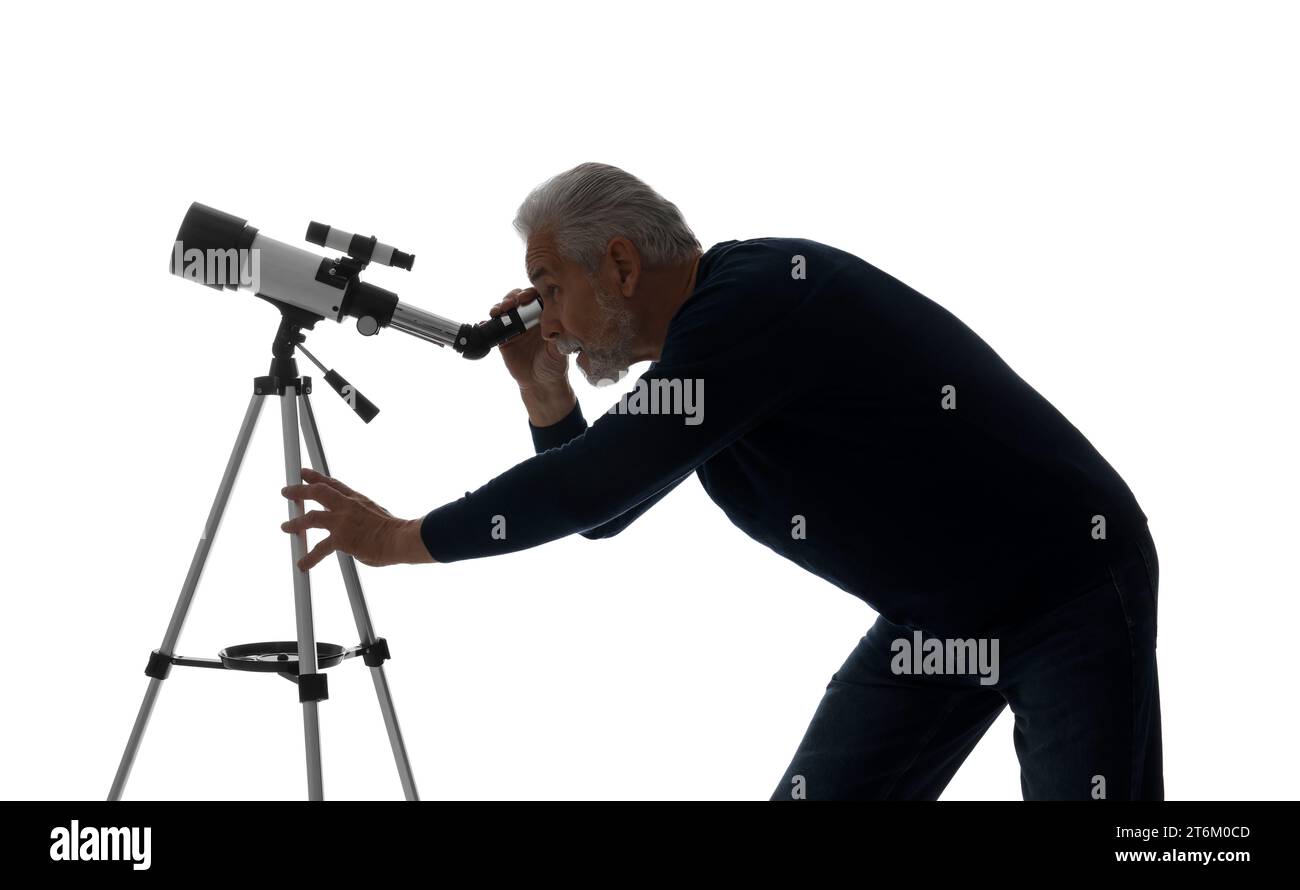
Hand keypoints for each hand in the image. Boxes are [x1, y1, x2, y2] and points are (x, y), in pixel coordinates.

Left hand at [280, 467, 433, 570]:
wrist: (401, 539)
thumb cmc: (395, 531)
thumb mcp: (376, 514)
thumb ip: (360, 520)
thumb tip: (355, 535)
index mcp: (357, 499)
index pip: (333, 484)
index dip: (317, 478)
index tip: (305, 474)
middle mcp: (347, 506)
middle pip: (317, 491)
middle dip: (299, 490)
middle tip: (286, 490)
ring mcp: (342, 521)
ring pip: (311, 517)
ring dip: (295, 522)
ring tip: (285, 526)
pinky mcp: (341, 539)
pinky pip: (320, 549)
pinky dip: (310, 558)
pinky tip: (303, 564)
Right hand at [492, 287, 569, 390]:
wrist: (539, 382)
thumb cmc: (554, 364)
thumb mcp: (559, 348)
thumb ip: (558, 334)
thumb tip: (557, 319)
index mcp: (544, 316)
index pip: (537, 296)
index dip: (530, 293)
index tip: (526, 298)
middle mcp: (528, 318)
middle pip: (518, 298)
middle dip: (513, 296)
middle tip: (512, 302)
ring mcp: (515, 326)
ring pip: (505, 308)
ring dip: (500, 305)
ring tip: (500, 310)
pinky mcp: (504, 337)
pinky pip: (494, 326)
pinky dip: (488, 322)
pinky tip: (487, 321)